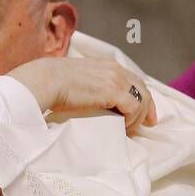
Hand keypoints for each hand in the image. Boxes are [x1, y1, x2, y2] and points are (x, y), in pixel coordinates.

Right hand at [7, 57, 156, 133]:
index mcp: (109, 65)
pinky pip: (133, 108)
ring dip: (137, 118)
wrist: (45, 80)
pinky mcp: (112, 92)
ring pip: (141, 101)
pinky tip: (123, 128)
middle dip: (149, 108)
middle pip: (143, 89)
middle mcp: (116, 70)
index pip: (136, 80)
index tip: (147, 114)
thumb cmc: (53, 84)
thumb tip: (94, 100)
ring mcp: (115, 80)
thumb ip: (92, 85)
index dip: (145, 97)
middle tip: (149, 124)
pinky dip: (131, 120)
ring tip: (128, 130)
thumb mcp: (79, 79)